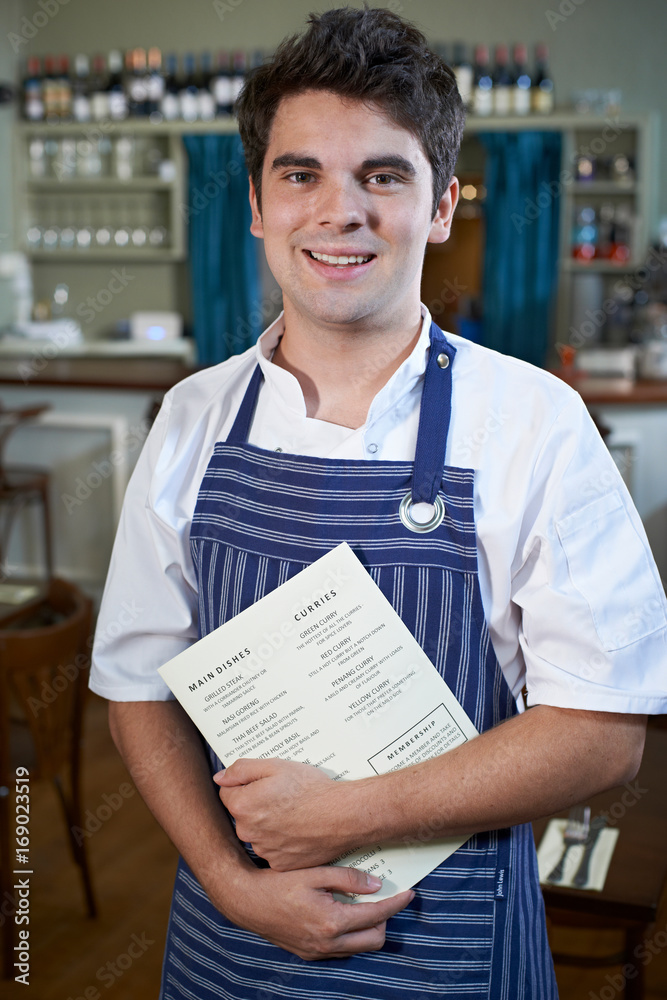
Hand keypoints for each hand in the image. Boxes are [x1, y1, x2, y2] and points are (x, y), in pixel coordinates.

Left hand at [215, 757, 346, 868]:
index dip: (246, 785)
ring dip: (268, 825)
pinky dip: (281, 842)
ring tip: (293, 814)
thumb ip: (242, 770)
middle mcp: (248, 832)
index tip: (264, 784)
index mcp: (242, 806)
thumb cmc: (311, 789)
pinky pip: (273, 850)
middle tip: (282, 797)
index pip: (227, 792)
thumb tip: (220, 777)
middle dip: (255, 805)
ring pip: (257, 834)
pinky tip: (297, 830)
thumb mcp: (275, 766)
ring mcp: (264, 851)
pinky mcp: (280, 864)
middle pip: (242, 815)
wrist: (342, 816)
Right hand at [215, 862, 413, 960]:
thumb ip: (347, 878)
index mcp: (332, 922)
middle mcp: (328, 943)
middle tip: (385, 897)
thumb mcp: (314, 872)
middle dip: (385, 919)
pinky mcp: (309, 954)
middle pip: (375, 939)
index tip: (410, 893)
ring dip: (368, 928)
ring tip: (364, 904)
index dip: (396, 904)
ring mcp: (318, 952)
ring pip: (359, 947)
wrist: (247, 902)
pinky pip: (342, 950)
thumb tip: (376, 885)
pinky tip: (343, 914)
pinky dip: (351, 935)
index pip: (377, 915)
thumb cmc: (279, 883)